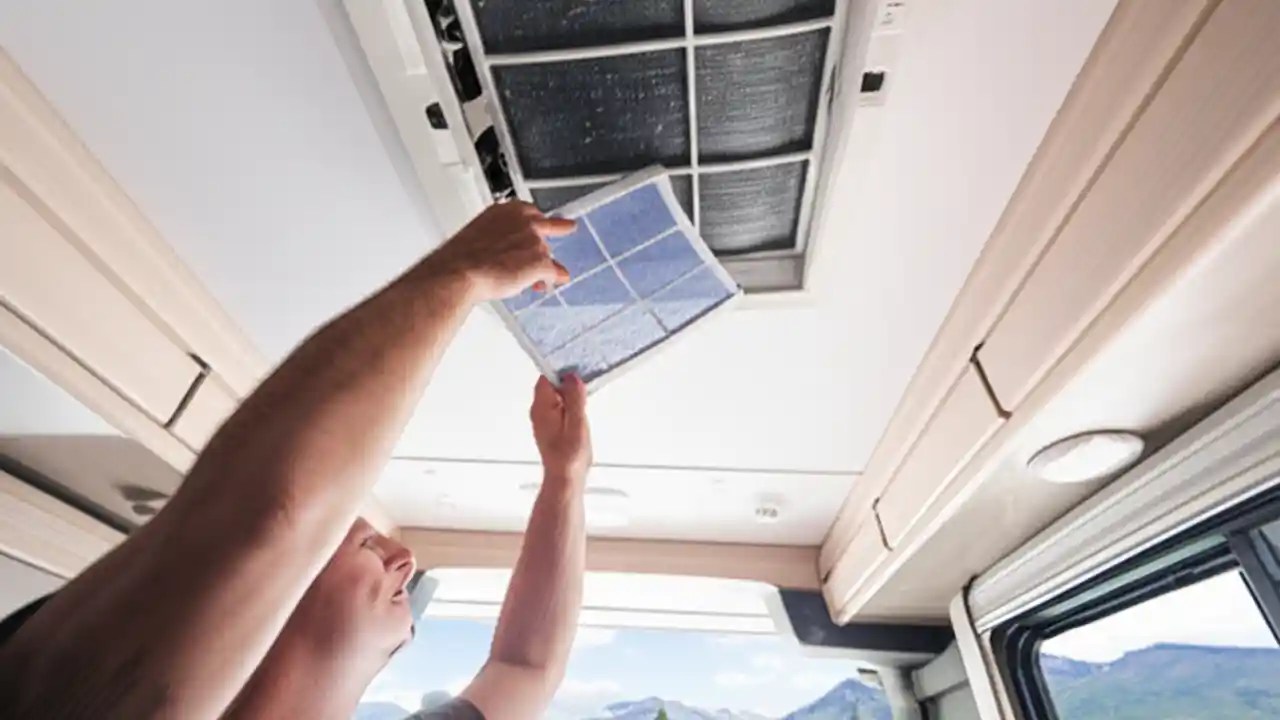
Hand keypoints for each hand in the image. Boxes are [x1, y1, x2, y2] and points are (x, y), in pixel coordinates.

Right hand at [425, 201, 574, 301]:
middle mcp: (525, 222)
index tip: (545, 220)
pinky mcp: (541, 262)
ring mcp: (535, 241)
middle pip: (545, 229)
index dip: (538, 220)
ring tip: (531, 281)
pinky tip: (542, 287)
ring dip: (541, 268)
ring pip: (546, 256)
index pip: (531, 211)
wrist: (459, 272)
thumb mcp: (479, 236)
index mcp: (506, 211)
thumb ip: (500, 238)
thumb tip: (510, 253)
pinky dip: (547, 282)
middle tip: (569, 226)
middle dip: (553, 234)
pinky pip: (552, 274)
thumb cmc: (461, 258)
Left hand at [530, 375, 591, 484]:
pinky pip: (558, 405)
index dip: (562, 370)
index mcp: (542, 407)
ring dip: (569, 392)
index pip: (547, 377)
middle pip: (551, 384)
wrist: (565, 478)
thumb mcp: (577, 424)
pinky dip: (569, 402)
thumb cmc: (570, 457)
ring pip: (555, 395)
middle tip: (584, 380)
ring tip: (585, 393)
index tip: (577, 367)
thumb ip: (575, 398)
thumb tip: (572, 377)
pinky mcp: (550, 425)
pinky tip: (580, 407)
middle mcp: (539, 411)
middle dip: (567, 380)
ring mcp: (543, 419)